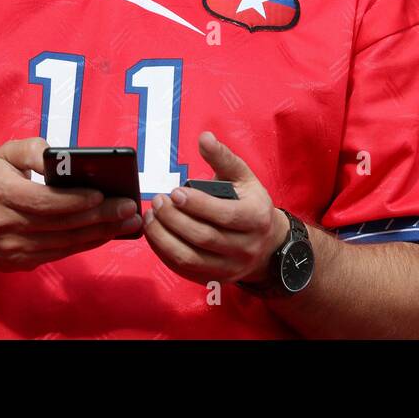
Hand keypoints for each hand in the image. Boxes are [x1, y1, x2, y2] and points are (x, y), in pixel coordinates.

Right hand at [0, 138, 142, 271]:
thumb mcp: (1, 155)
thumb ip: (31, 150)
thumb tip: (59, 157)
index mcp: (0, 194)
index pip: (44, 201)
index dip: (75, 200)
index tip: (102, 193)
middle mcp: (6, 225)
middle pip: (61, 224)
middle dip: (100, 216)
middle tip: (130, 208)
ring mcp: (13, 249)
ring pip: (65, 243)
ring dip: (100, 233)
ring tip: (128, 222)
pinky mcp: (20, 262)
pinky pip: (59, 254)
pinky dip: (85, 244)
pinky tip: (106, 233)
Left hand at [143, 131, 288, 286]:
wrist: (268, 244)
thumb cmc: (251, 204)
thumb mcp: (245, 178)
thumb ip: (223, 158)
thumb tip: (204, 137)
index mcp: (256, 219)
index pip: (224, 215)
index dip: (197, 204)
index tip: (175, 191)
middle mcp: (246, 247)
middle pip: (204, 237)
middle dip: (175, 219)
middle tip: (158, 202)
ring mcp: (231, 268)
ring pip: (190, 258)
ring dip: (164, 238)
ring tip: (151, 218)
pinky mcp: (215, 280)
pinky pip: (184, 270)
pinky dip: (164, 253)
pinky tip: (155, 235)